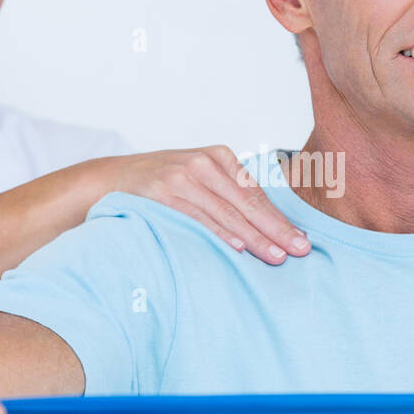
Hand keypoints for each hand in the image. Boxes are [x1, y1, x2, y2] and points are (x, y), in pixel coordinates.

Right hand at [105, 146, 310, 264]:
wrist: (111, 178)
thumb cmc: (162, 182)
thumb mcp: (198, 176)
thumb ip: (228, 192)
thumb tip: (270, 226)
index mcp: (219, 157)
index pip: (257, 195)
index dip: (281, 220)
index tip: (302, 241)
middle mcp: (203, 164)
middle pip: (248, 203)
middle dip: (276, 230)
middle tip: (300, 251)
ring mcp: (182, 178)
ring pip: (227, 213)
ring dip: (254, 238)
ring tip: (276, 256)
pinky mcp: (162, 194)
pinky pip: (197, 218)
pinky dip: (219, 234)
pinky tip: (237, 248)